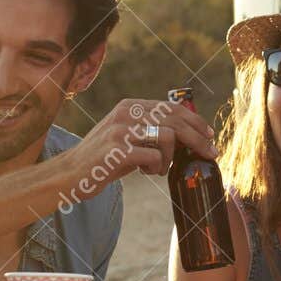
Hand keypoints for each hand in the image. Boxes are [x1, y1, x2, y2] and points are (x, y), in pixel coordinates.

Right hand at [67, 98, 218, 197]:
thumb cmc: (102, 159)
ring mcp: (121, 130)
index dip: (195, 120)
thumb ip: (149, 130)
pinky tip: (145, 173)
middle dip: (198, 138)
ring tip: (159, 169)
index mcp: (129, 105)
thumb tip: (185, 135)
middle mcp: (126, 112)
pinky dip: (157, 168)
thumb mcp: (126, 136)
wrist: (69, 174)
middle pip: (175, 120)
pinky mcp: (118, 150)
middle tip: (211, 154)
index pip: (171, 107)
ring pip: (169, 137)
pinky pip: (154, 157)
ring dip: (170, 158)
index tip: (209, 134)